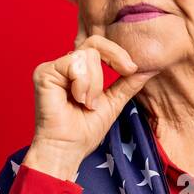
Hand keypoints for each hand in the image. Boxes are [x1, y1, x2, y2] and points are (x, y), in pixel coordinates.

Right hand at [22, 21, 156, 179]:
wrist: (68, 150)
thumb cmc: (85, 132)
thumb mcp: (114, 102)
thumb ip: (128, 84)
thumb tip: (149, 68)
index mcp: (78, 71)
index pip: (99, 46)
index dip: (118, 53)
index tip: (132, 69)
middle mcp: (64, 66)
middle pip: (95, 43)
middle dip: (114, 59)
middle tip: (125, 73)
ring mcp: (53, 68)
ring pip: (87, 55)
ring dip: (96, 84)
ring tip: (88, 103)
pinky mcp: (44, 73)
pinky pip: (74, 64)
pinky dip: (83, 84)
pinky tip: (77, 100)